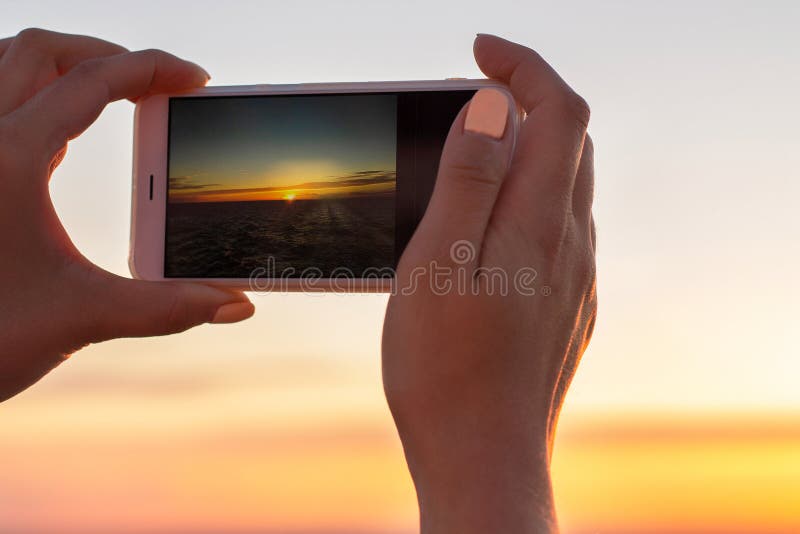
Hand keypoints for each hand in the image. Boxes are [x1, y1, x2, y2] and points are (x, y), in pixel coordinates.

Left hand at [0, 29, 253, 402]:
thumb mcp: (83, 317)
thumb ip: (168, 308)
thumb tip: (236, 306)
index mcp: (7, 159)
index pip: (91, 82)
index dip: (153, 69)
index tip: (196, 79)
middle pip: (41, 51)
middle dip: (109, 56)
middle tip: (159, 83)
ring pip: (4, 66)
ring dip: (62, 67)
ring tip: (113, 93)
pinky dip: (32, 97)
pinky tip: (60, 136)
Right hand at [382, 34, 595, 532]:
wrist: (485, 459)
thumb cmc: (447, 371)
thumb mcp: (439, 264)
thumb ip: (471, 179)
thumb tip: (497, 106)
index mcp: (538, 225)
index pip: (557, 111)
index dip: (524, 66)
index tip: (480, 50)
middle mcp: (570, 245)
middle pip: (568, 142)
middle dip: (525, 100)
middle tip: (465, 97)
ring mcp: (574, 278)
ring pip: (564, 186)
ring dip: (526, 150)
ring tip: (469, 153)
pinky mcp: (566, 307)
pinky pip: (557, 229)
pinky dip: (528, 197)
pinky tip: (488, 223)